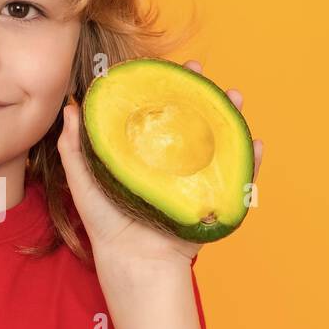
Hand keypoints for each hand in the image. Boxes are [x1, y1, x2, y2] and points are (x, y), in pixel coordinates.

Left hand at [56, 59, 263, 265]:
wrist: (133, 262)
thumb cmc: (106, 224)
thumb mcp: (83, 183)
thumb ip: (74, 148)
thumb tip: (71, 108)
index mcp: (144, 152)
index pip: (156, 111)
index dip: (162, 87)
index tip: (164, 66)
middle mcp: (172, 159)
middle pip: (190, 118)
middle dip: (199, 91)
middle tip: (198, 71)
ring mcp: (194, 177)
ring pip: (218, 139)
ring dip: (231, 115)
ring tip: (234, 97)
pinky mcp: (211, 197)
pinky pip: (238, 177)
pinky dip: (251, 160)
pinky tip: (256, 142)